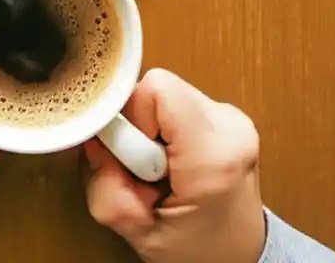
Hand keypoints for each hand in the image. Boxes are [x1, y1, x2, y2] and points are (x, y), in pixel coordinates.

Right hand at [83, 69, 264, 262]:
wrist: (239, 253)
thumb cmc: (201, 250)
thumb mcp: (140, 233)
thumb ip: (106, 186)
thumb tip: (95, 141)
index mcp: (214, 156)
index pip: (156, 88)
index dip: (130, 118)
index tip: (133, 157)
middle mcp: (230, 128)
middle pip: (155, 89)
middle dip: (136, 127)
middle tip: (145, 170)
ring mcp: (231, 118)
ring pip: (162, 95)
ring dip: (148, 129)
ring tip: (160, 169)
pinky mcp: (225, 115)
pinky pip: (173, 102)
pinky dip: (161, 128)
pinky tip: (170, 160)